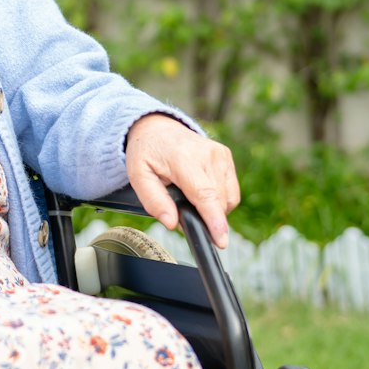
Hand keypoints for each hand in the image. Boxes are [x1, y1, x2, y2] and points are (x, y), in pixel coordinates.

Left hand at [125, 114, 240, 248]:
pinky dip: (219, 199)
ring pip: (227, 199)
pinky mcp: (226, 156)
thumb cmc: (147, 152)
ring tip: (189, 197)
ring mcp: (219, 154)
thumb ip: (153, 201)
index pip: (204, 194)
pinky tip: (201, 192)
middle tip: (180, 209)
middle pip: (217, 201)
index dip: (214, 220)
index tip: (221, 240)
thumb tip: (172, 223)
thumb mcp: (138, 176)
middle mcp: (206, 154)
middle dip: (204, 217)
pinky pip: (231, 191)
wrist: (157, 127)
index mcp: (183, 158)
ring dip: (213, 209)